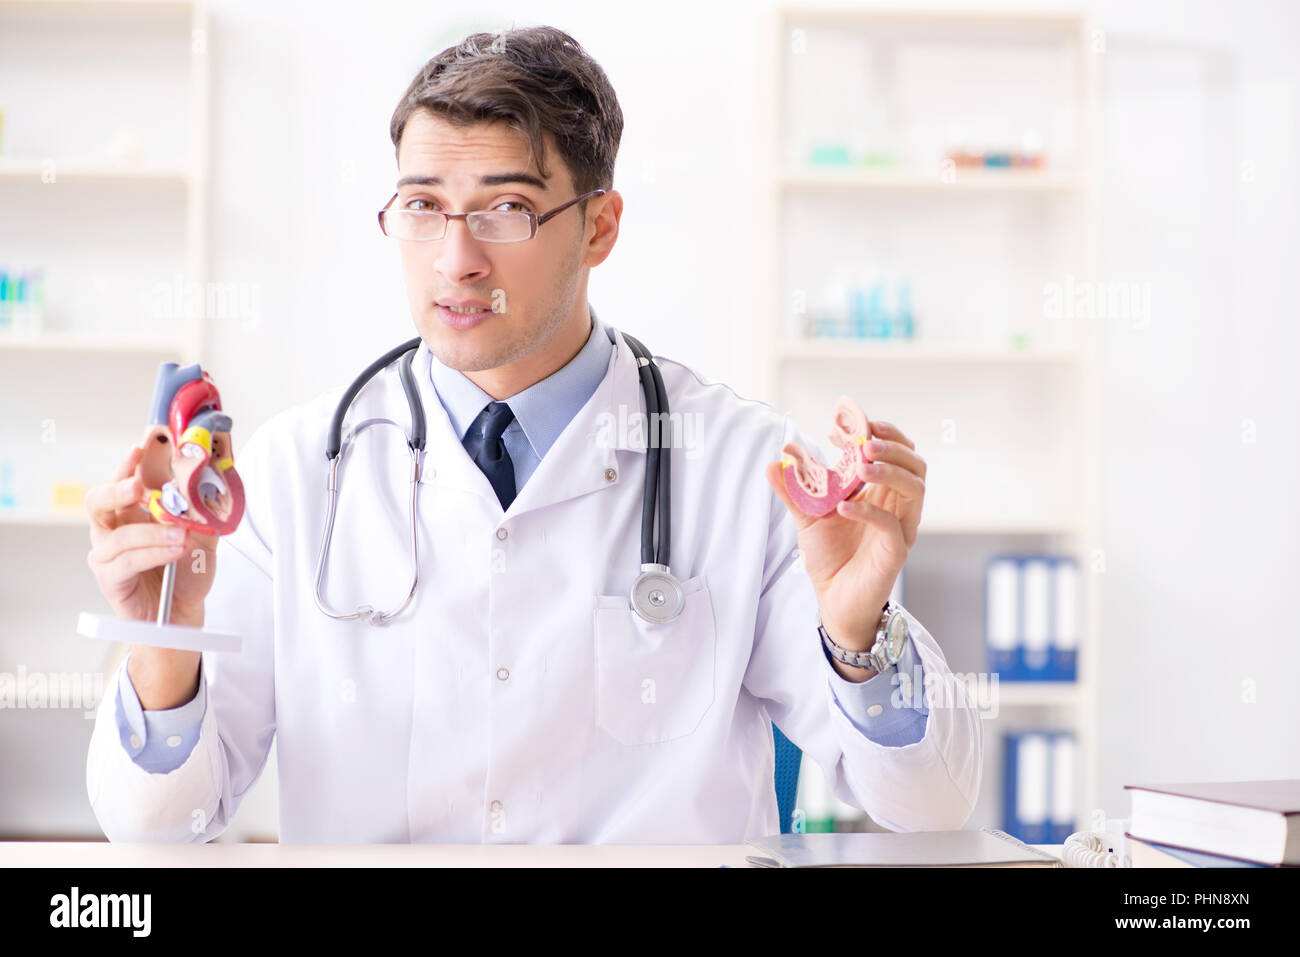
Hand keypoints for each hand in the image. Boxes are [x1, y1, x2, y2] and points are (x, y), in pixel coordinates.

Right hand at [85, 444, 219, 624]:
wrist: (184, 611)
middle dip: (116, 489)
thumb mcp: (203, 535)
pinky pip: (127, 562)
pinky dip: (153, 554)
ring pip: (117, 535)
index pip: (122, 481)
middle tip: (137, 486)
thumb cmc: (186, 570)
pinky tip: (175, 551)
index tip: (141, 446)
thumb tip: (211, 483)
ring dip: (151, 532)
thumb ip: (203, 511)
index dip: (128, 463)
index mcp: (131, 512)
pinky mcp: (111, 578)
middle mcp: (113, 529)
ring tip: (180, 534)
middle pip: (98, 501)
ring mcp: (108, 554)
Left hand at [765, 418, 925, 653]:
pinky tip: (843, 506)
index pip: (898, 453)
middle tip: (865, 442)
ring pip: (914, 490)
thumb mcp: (807, 517)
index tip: (856, 424)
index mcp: (882, 492)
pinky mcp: (895, 552)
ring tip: (861, 465)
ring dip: (889, 472)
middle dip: (894, 447)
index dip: (884, 433)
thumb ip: (793, 490)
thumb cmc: (829, 556)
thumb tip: (774, 462)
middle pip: (915, 465)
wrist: (832, 599)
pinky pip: (891, 526)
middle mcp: (897, 507)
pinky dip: (869, 511)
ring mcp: (900, 529)